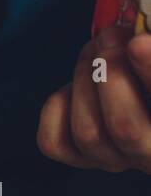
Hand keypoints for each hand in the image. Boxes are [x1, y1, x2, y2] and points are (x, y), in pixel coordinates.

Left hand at [37, 26, 150, 172]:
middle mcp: (149, 153)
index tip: (138, 43)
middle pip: (124, 127)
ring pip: (87, 133)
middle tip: (110, 37)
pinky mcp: (79, 157)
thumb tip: (138, 37)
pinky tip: (75, 85)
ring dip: (84, 81)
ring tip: (95, 48)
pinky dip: (58, 106)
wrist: (143, 88)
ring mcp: (114, 159)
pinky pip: (55, 141)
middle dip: (110, 75)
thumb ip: (150, 51)